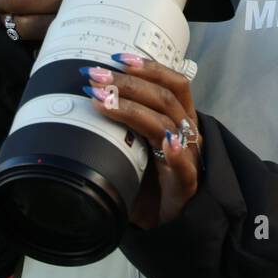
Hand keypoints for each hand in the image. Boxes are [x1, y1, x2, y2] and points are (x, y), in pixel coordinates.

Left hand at [81, 56, 202, 229]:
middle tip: (96, 79)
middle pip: (164, 98)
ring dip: (133, 110)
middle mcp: (187, 131)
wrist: (168, 220)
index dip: (148, 68)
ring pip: (167, 124)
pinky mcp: (187, 184)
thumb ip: (123, 121)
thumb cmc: (150, 177)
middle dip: (128, 84)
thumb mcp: (136, 143)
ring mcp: (190, 156)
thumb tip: (87, 95)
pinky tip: (166, 144)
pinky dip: (177, 153)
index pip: (172, 83)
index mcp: (180, 117)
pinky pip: (185, 166)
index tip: (117, 57)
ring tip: (104, 103)